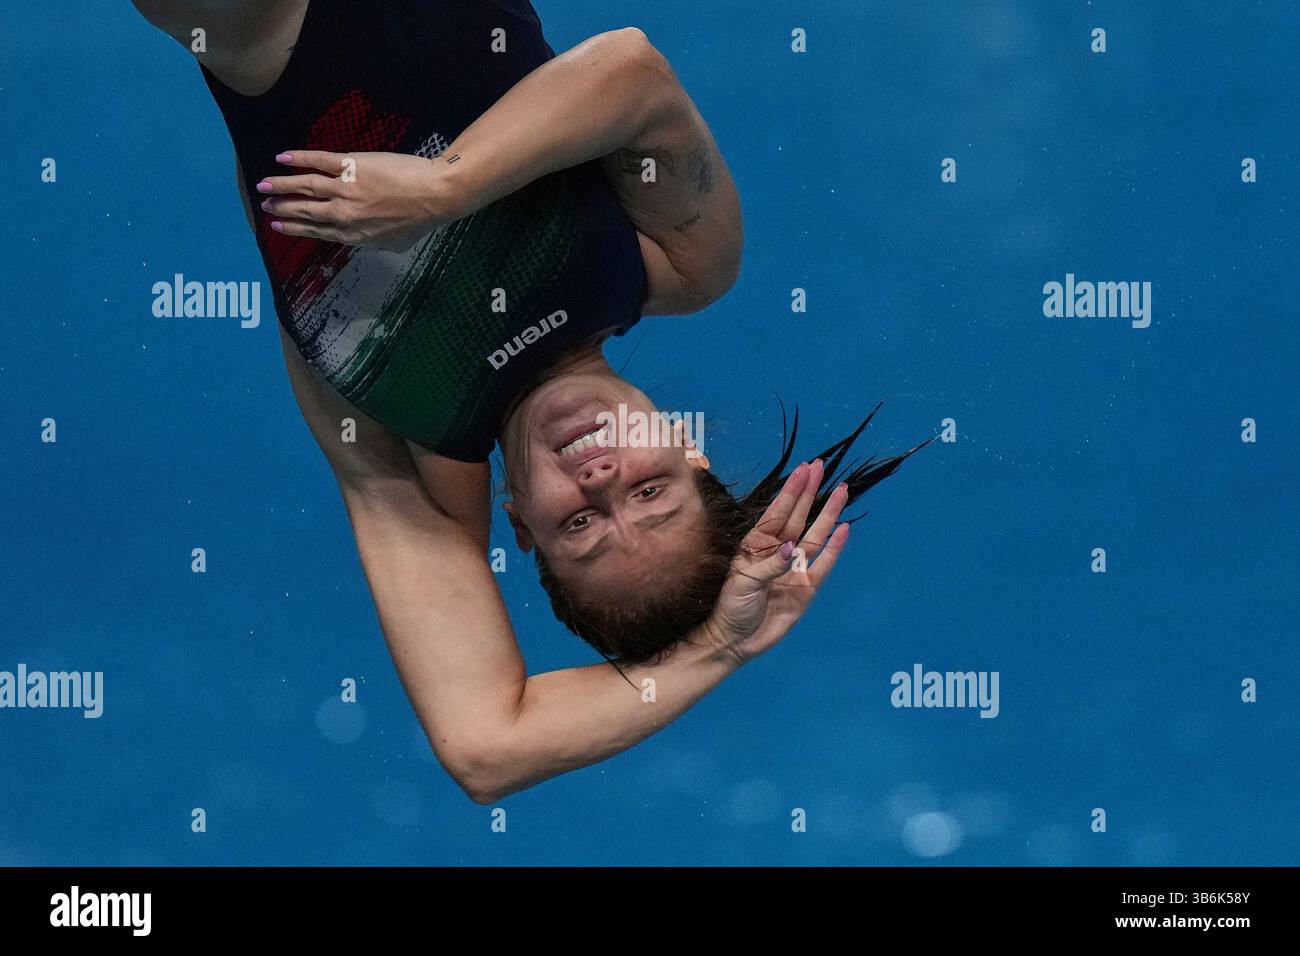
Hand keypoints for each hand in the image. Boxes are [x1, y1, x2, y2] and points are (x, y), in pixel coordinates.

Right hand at [255, 150, 461, 251]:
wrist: (433, 194)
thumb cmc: (420, 220)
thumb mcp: (394, 243)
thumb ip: (372, 241)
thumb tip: (362, 238)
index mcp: (353, 235)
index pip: (317, 230)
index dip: (295, 228)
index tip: (277, 225)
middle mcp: (343, 214)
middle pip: (306, 210)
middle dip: (282, 208)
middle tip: (264, 205)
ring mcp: (344, 189)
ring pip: (304, 187)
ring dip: (281, 186)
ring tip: (263, 186)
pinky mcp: (349, 165)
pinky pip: (317, 161)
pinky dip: (298, 159)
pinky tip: (281, 158)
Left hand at [700, 459, 849, 664]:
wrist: (735, 639)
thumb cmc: (731, 606)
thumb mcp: (744, 582)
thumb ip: (770, 565)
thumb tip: (793, 549)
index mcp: (757, 545)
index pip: (779, 512)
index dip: (793, 491)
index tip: (805, 470)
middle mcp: (778, 552)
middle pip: (799, 516)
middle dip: (810, 492)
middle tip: (822, 467)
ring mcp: (794, 569)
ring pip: (815, 535)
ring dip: (828, 514)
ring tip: (841, 492)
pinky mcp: (806, 588)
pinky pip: (824, 563)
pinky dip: (834, 547)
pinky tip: (844, 529)